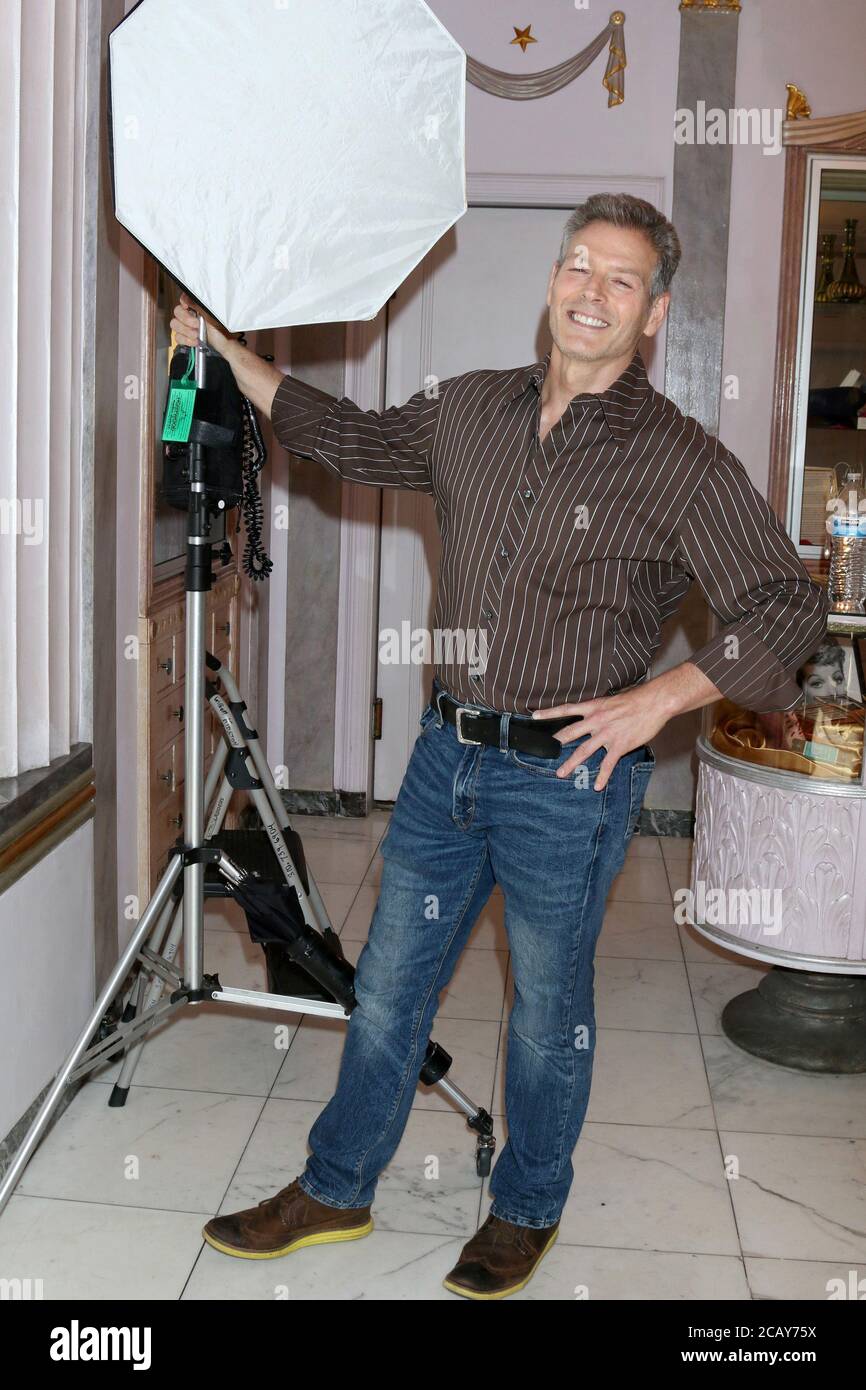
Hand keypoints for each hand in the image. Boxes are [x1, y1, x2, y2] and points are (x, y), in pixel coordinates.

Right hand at [169, 291, 232, 357]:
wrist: (224, 345)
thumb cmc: (222, 330)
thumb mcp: (212, 316)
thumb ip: (200, 307)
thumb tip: (189, 298)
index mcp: (196, 307)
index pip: (184, 299)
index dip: (183, 301)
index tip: (187, 307)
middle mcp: (190, 314)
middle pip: (177, 311)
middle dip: (186, 319)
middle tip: (196, 324)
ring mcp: (186, 326)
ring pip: (175, 324)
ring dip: (186, 330)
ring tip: (196, 335)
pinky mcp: (185, 336)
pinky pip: (178, 336)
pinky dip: (186, 340)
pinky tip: (194, 341)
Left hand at [530, 682, 671, 789]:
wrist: (654, 702)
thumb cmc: (637, 699)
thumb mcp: (612, 699)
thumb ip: (601, 708)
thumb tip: (594, 713)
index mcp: (594, 707)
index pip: (566, 709)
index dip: (549, 712)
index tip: (535, 716)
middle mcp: (596, 721)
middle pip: (570, 733)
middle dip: (555, 744)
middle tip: (544, 753)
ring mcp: (607, 734)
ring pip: (584, 751)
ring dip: (571, 763)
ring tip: (560, 774)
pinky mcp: (620, 745)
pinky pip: (608, 763)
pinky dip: (602, 776)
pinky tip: (597, 786)